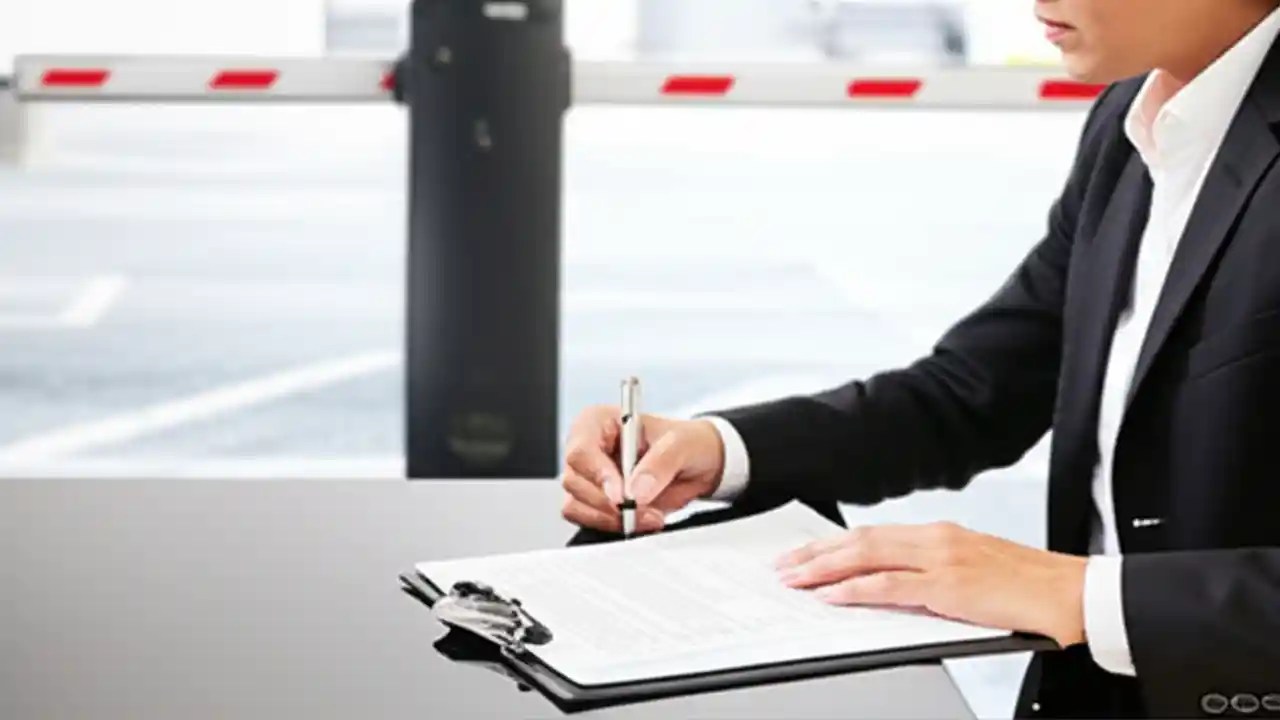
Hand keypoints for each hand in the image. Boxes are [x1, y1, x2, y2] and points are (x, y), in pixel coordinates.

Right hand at [560, 406, 725, 532]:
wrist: (699, 465)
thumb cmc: (686, 443)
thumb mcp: (681, 444)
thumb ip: (659, 464)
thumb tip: (636, 491)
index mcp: (599, 422)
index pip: (581, 450)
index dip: (598, 475)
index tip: (622, 496)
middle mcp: (587, 448)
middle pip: (574, 481)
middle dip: (608, 503)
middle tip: (642, 509)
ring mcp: (588, 477)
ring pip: (576, 504)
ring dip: (611, 517)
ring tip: (648, 515)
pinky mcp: (595, 502)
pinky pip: (588, 519)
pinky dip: (612, 525)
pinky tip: (639, 520)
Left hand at [775, 522, 1087, 647]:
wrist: (1071, 594)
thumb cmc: (1026, 588)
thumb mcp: (970, 574)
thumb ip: (930, 576)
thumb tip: (890, 590)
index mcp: (940, 533)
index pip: (873, 534)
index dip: (834, 543)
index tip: (804, 553)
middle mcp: (936, 538)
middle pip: (860, 540)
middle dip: (817, 553)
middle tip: (784, 565)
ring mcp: (942, 559)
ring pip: (866, 556)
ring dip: (824, 568)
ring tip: (794, 579)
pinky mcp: (950, 585)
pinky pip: (890, 585)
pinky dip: (855, 589)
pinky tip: (832, 596)